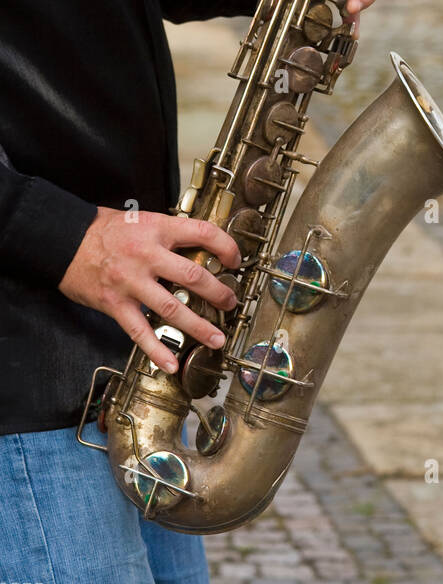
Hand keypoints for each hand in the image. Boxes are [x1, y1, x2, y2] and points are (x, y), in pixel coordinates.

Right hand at [59, 206, 241, 373]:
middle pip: (193, 276)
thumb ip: (169, 232)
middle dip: (218, 292)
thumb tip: (198, 244)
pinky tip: (170, 364)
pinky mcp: (115, 304)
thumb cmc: (105, 229)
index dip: (226, 246)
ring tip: (216, 339)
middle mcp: (147, 255)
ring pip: (172, 308)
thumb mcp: (143, 219)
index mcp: (158, 229)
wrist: (65, 239)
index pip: (203, 233)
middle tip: (231, 302)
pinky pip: (139, 332)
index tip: (236, 259)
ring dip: (198, 326)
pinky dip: (156, 350)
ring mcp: (131, 282)